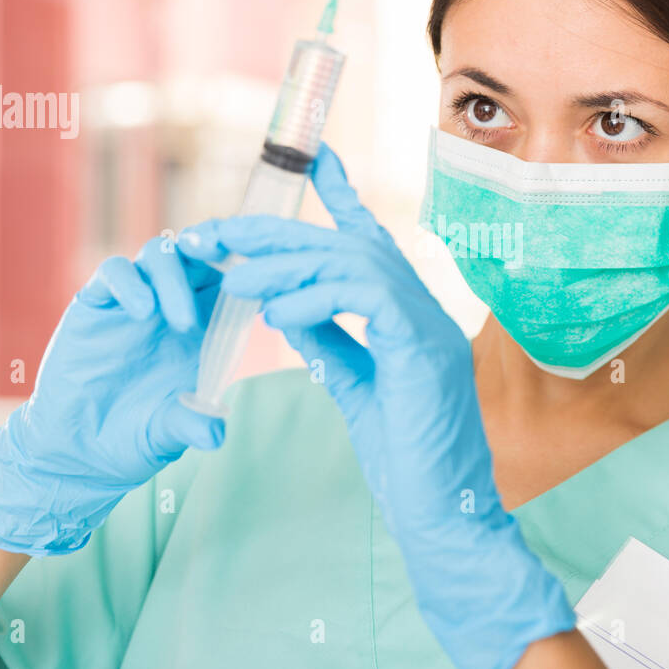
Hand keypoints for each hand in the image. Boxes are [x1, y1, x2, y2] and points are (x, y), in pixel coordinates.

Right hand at [0, 235, 226, 556]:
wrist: (76, 450)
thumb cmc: (133, 439)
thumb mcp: (169, 434)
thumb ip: (191, 424)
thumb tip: (216, 433)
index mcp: (205, 332)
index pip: (234, 285)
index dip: (251, 273)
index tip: (269, 279)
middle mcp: (172, 308)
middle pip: (201, 256)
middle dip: (218, 254)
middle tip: (232, 277)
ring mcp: (134, 302)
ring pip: (161, 256)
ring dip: (176, 277)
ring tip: (183, 322)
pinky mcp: (96, 303)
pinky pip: (115, 272)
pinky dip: (131, 283)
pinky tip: (142, 311)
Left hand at [178, 144, 575, 668]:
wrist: (444, 510)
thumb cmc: (406, 456)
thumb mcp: (355, 387)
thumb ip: (330, 343)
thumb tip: (289, 308)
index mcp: (409, 315)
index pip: (372, 242)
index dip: (343, 196)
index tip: (314, 158)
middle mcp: (425, 309)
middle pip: (352, 244)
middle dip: (284, 233)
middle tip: (225, 234)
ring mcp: (430, 326)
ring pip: (357, 263)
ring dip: (289, 266)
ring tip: (236, 280)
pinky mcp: (424, 349)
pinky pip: (367, 299)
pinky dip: (316, 300)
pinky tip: (278, 317)